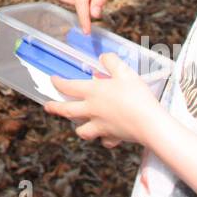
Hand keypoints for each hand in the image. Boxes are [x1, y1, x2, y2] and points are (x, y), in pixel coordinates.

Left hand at [44, 54, 161, 147]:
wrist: (148, 123)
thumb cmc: (136, 96)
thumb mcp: (125, 72)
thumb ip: (112, 61)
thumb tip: (103, 56)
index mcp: (93, 92)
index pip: (69, 86)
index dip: (59, 82)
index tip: (53, 80)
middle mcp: (92, 110)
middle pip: (67, 111)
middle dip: (54, 108)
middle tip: (47, 106)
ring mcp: (100, 125)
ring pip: (82, 131)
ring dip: (79, 127)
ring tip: (79, 125)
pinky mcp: (111, 137)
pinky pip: (104, 140)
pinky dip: (104, 139)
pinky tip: (107, 136)